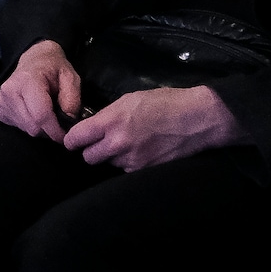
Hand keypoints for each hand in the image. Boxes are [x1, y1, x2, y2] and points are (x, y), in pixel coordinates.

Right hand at [0, 40, 83, 142]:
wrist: (34, 60)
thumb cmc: (53, 69)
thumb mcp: (71, 77)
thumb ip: (72, 98)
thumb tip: (68, 119)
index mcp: (27, 81)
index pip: (40, 116)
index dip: (55, 131)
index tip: (67, 135)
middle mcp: (9, 92)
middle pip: (33, 127)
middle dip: (49, 130)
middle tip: (59, 121)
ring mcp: (1, 102)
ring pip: (27, 129)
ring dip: (41, 128)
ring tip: (47, 113)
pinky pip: (19, 128)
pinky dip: (31, 125)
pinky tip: (34, 113)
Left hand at [63, 85, 241, 171]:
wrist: (199, 119)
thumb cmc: (164, 102)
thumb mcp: (129, 100)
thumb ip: (107, 115)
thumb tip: (91, 127)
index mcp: (112, 122)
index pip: (76, 139)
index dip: (72, 140)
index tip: (73, 139)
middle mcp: (119, 144)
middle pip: (88, 158)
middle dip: (90, 151)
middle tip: (99, 143)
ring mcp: (134, 160)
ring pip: (109, 165)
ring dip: (112, 157)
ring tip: (127, 145)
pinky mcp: (147, 171)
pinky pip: (127, 171)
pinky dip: (129, 164)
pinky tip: (140, 152)